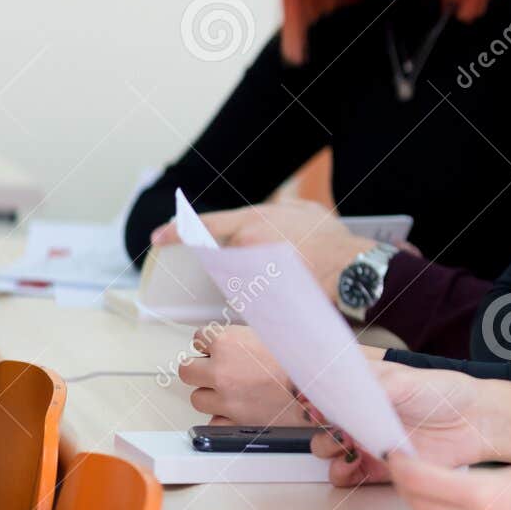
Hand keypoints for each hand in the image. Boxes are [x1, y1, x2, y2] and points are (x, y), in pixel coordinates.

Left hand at [151, 200, 379, 301]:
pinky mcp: (260, 298)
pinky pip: (250, 299)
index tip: (157, 238)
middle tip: (270, 267)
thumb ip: (279, 210)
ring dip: (254, 282)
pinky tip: (286, 293)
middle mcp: (246, 244)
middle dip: (240, 264)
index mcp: (253, 220)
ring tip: (288, 278)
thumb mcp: (307, 210)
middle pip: (223, 258)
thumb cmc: (334, 240)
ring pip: (237, 280)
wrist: (352, 270)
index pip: (204, 225)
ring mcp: (251, 273)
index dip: (176, 232)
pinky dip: (262, 297)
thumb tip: (267, 215)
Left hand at [178, 325, 301, 425]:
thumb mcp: (275, 333)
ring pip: (198, 398)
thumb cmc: (304, 362)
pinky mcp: (235, 422)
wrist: (322, 389)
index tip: (218, 347)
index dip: (211, 343)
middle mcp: (222, 371)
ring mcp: (226, 399)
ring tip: (233, 391)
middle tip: (217, 369)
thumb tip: (239, 338)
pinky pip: (214, 422)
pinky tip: (238, 410)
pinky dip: (223, 418)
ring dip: (211, 394)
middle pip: (187, 370)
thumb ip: (248, 337)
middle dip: (201, 369)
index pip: (199, 337)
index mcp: (228, 343)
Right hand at [311, 361, 510, 483]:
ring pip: (327, 449)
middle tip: (329, 421)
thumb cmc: (445, 393)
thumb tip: (351, 391)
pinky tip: (353, 464)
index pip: (324, 388)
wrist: (474, 423)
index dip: (311, 392)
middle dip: (317, 422)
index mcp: (363, 388)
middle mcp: (360, 415)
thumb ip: (378, 387)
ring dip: (328, 448)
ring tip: (346, 443)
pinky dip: (342, 472)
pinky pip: (346, 476)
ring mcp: (366, 441)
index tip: (310, 396)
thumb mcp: (409, 381)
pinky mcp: (375, 467)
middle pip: (319, 421)